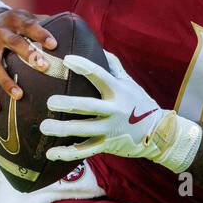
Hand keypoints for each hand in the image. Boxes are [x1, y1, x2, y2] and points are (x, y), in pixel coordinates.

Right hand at [0, 7, 55, 113]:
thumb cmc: (19, 24)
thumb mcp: (30, 18)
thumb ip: (50, 23)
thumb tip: (77, 30)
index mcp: (14, 20)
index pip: (29, 25)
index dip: (41, 34)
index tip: (54, 44)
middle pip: (13, 43)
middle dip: (28, 54)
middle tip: (44, 66)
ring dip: (6, 80)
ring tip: (19, 95)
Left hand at [41, 51, 202, 172]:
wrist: (158, 133)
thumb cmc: (140, 104)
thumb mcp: (130, 83)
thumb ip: (114, 67)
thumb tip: (100, 49)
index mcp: (119, 91)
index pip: (100, 76)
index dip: (84, 67)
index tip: (67, 60)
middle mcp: (114, 110)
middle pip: (89, 106)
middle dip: (69, 104)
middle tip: (50, 102)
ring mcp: (110, 129)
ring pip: (84, 130)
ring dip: (63, 129)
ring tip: (45, 127)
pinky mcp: (107, 144)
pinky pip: (84, 151)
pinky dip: (67, 153)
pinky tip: (50, 153)